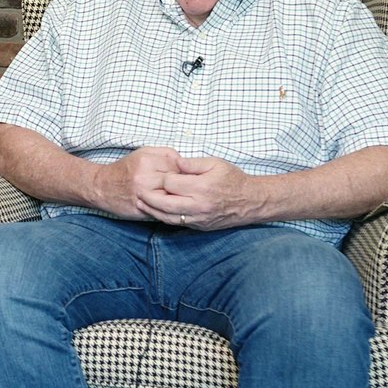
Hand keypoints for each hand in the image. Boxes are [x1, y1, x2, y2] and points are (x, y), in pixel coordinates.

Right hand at [91, 146, 180, 219]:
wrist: (101, 186)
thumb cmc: (125, 169)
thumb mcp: (143, 153)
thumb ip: (165, 153)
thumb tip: (185, 162)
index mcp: (146, 160)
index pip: (178, 165)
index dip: (183, 170)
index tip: (183, 173)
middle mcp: (144, 177)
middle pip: (176, 181)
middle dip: (182, 184)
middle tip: (182, 186)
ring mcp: (142, 194)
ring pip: (172, 197)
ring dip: (176, 197)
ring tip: (175, 195)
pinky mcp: (140, 209)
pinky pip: (162, 209)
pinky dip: (167, 207)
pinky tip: (166, 203)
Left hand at [137, 155, 258, 229]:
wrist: (250, 201)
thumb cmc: (232, 179)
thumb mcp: (215, 163)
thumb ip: (192, 163)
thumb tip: (174, 162)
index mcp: (202, 187)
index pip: (171, 183)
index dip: (161, 177)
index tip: (156, 173)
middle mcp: (199, 205)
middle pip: (165, 203)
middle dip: (148, 196)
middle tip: (137, 190)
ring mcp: (199, 218)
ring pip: (168, 217)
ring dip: (152, 210)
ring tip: (140, 202)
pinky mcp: (200, 226)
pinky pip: (177, 223)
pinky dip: (163, 217)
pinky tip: (155, 211)